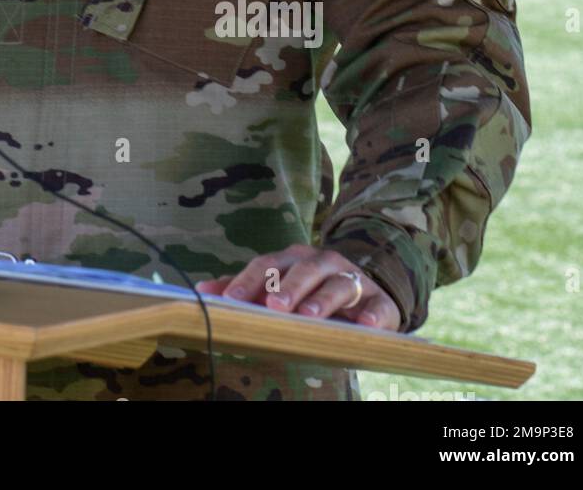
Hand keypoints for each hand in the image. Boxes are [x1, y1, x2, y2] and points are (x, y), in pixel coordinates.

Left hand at [197, 244, 402, 329]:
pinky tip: (363, 324)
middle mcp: (323, 262)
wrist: (366, 292)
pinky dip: (372, 315)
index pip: (267, 265)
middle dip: (287, 287)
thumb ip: (244, 289)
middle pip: (303, 270)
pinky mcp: (381, 302)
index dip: (249, 281)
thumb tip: (201, 292)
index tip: (230, 300)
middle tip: (272, 306)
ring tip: (309, 316)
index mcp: (293, 258)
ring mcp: (354, 279)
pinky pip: (379, 307)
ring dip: (322, 299)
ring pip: (338, 284)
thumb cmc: (311, 291)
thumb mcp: (278, 286)